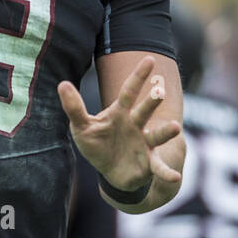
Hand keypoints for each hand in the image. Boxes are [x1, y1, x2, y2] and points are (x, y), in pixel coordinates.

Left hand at [57, 56, 182, 193]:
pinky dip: (167, 172)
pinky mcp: (148, 163)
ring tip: (175, 127)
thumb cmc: (97, 144)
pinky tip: (175, 178)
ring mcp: (145, 143)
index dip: (139, 76)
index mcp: (121, 112)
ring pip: (156, 135)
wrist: (110, 172)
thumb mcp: (82, 127)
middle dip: (152, 101)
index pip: (129, 91)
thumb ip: (74, 107)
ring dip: (166, 132)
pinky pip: (159, 167)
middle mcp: (136, 125)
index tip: (150, 59)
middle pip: (144, 111)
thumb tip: (62, 84)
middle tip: (159, 91)